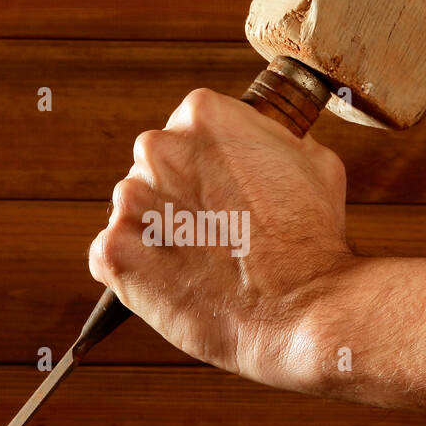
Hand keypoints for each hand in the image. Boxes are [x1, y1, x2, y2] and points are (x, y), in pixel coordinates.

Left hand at [89, 89, 352, 387]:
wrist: (301, 310)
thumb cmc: (313, 240)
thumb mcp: (313, 159)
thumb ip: (269, 139)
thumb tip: (257, 140)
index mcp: (201, 115)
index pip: (188, 132)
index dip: (209, 168)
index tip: (225, 194)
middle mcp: (157, 148)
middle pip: (156, 168)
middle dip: (180, 198)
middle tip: (216, 233)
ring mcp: (130, 201)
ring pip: (134, 212)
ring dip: (159, 233)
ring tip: (202, 264)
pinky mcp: (113, 253)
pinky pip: (113, 256)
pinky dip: (138, 271)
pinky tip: (178, 284)